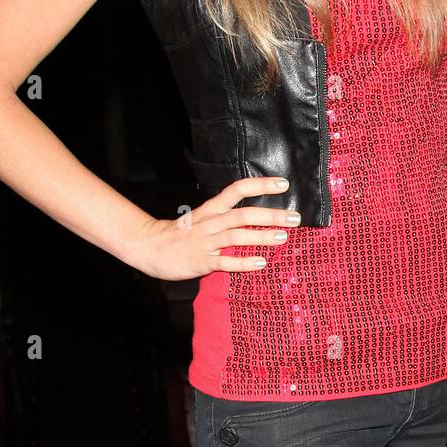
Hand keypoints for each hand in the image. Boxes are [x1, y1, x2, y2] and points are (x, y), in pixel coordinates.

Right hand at [131, 176, 299, 280]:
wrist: (151, 247)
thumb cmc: (184, 231)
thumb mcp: (205, 216)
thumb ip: (228, 214)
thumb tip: (259, 214)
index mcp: (212, 208)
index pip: (238, 189)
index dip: (261, 185)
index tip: (283, 184)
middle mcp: (211, 222)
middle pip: (243, 214)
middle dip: (270, 215)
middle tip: (295, 217)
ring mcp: (206, 242)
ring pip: (236, 236)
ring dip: (261, 237)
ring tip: (283, 238)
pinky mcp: (202, 262)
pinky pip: (225, 262)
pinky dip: (244, 262)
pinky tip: (261, 263)